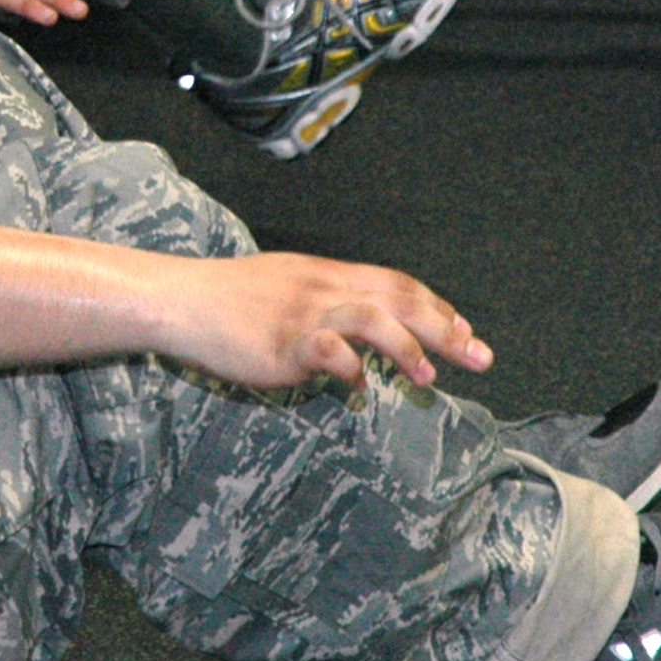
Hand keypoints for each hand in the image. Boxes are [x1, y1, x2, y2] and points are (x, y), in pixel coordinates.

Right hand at [160, 252, 492, 390]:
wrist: (181, 300)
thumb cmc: (231, 300)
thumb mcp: (288, 286)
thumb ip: (326, 303)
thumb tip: (356, 336)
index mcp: (329, 274)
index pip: (398, 284)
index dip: (437, 308)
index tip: (466, 333)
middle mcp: (325, 288)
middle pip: (400, 298)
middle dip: (446, 328)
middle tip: (479, 356)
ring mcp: (306, 313)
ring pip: (375, 318)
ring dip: (409, 347)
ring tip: (428, 376)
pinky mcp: (284, 341)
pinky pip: (330, 350)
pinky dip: (352, 369)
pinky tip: (358, 386)